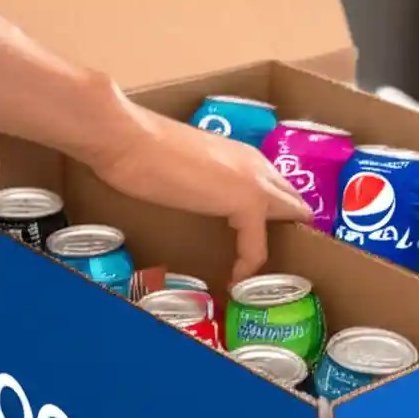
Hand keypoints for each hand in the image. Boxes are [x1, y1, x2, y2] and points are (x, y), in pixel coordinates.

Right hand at [78, 99, 311, 283]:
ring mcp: (255, 181)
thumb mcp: (180, 166)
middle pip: (291, 201)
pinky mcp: (247, 201)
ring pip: (288, 217)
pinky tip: (234, 279)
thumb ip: (197, 179)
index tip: (260, 236)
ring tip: (259, 267)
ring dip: (277, 243)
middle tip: (268, 255)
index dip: (275, 211)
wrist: (127, 138)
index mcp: (240, 154)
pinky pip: (257, 245)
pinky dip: (248, 265)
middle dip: (288, 227)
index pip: (275, 185)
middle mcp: (255, 164)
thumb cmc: (137, 148)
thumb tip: (189, 195)